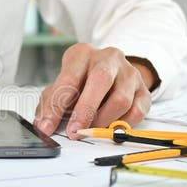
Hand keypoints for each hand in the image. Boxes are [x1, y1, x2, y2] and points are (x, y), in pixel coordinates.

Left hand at [34, 43, 155, 137]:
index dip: (56, 106)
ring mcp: (129, 72)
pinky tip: (110, 125)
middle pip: (101, 80)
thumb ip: (51, 103)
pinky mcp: (144, 90)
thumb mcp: (62, 86)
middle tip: (75, 132)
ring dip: (103, 120)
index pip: (69, 78)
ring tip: (91, 129)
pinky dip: (122, 124)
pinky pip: (137, 111)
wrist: (113, 74)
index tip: (48, 126)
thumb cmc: (82, 81)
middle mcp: (108, 58)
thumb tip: (42, 125)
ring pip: (121, 99)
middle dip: (85, 110)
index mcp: (82, 54)